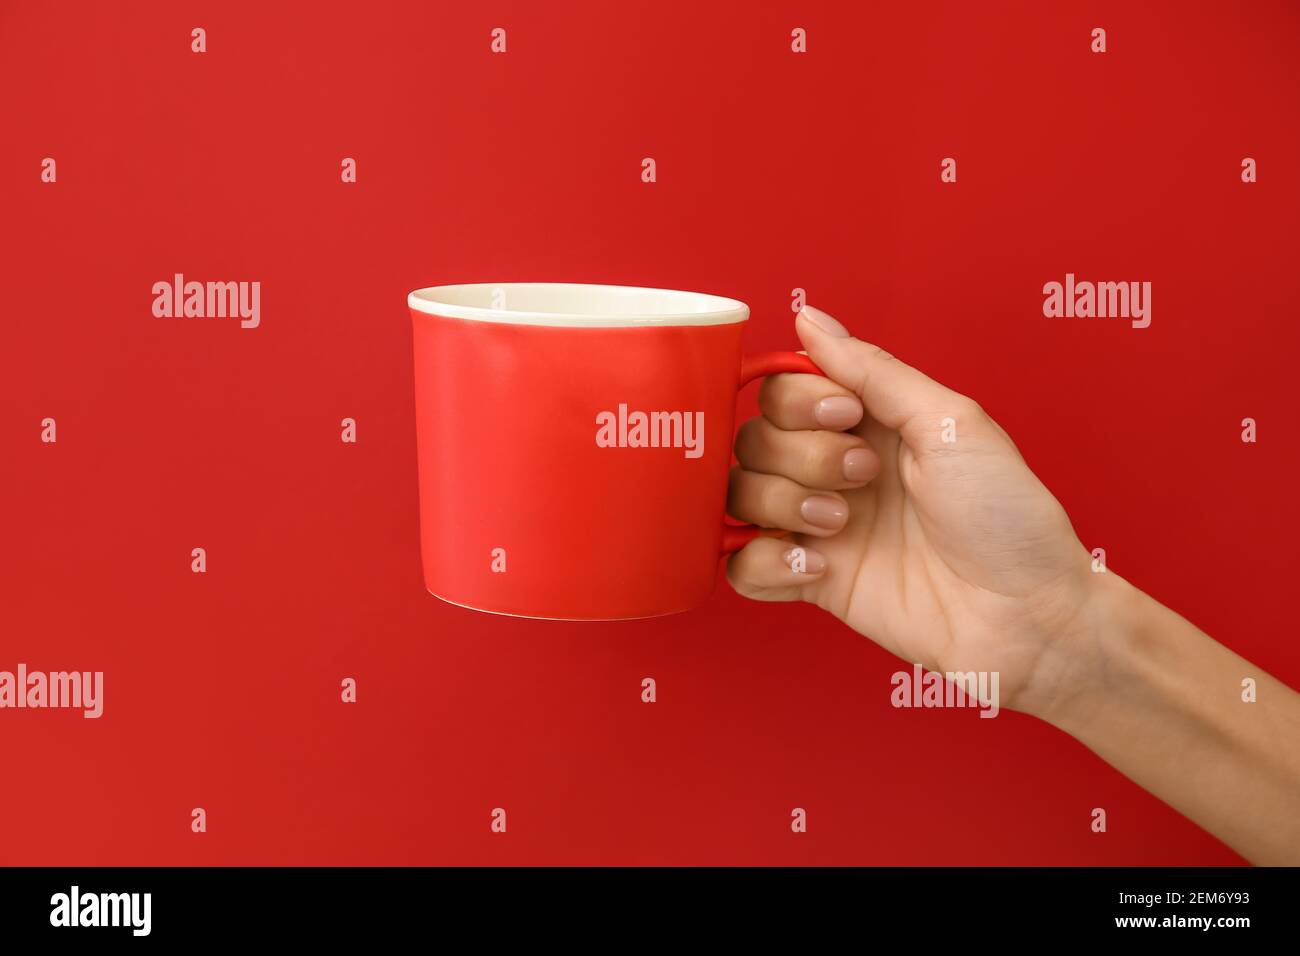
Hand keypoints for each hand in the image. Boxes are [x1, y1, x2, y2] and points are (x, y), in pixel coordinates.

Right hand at [726, 306, 1098, 717]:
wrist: (1025, 615)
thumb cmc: (1006, 515)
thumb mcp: (949, 422)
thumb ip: (873, 370)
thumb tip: (810, 319)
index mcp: (867, 423)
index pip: (783, 391)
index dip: (799, 401)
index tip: (847, 416)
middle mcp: (833, 469)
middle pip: (754, 440)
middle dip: (801, 456)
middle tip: (863, 478)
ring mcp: (819, 527)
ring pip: (740, 497)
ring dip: (782, 505)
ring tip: (840, 527)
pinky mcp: (814, 582)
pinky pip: (743, 567)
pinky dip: (766, 564)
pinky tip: (819, 568)